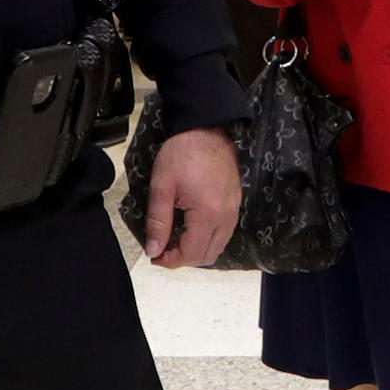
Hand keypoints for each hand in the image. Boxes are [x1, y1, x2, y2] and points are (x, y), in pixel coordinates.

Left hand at [143, 124, 240, 268]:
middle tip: (162, 250)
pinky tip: (190, 229)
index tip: (154, 257)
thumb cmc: (181, 154)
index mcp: (208, 214)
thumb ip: (158, 222)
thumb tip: (154, 250)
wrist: (205, 128)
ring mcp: (234, 210)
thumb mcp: (162, 187)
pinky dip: (207, 239)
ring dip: (197, 250)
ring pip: (218, 246)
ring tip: (174, 240)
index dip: (171, 261)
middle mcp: (226, 217)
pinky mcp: (235, 203)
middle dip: (184, 258)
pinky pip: (224, 233)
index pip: (192, 253)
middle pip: (208, 255)